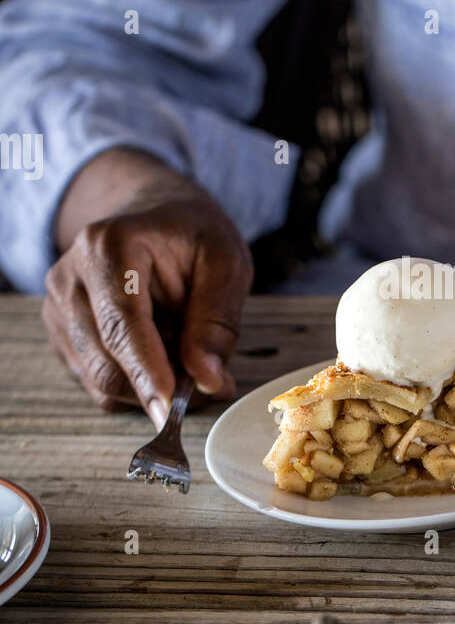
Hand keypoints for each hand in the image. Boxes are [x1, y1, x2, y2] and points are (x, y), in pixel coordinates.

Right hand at [43, 149, 252, 424]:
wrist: (153, 216)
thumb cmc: (191, 235)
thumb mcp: (226, 261)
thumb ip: (218, 320)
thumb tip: (208, 380)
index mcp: (108, 247)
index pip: (122, 324)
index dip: (147, 371)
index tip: (171, 407)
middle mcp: (70, 278)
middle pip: (106, 362)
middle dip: (159, 386)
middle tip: (211, 381)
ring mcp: (59, 308)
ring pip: (99, 380)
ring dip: (150, 386)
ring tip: (187, 352)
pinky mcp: (62, 334)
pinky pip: (97, 382)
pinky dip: (135, 383)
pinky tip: (162, 354)